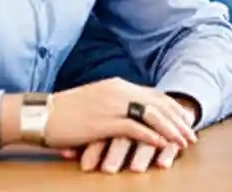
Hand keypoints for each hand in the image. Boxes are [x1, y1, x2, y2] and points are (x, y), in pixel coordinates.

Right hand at [57, 97, 198, 173]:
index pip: (154, 94)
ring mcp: (112, 105)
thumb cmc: (64, 112)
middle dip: (178, 120)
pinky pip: (135, 128)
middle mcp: (119, 91)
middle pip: (158, 103)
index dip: (172, 108)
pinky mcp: (104, 122)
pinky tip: (162, 145)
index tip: (185, 120)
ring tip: (183, 142)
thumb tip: (133, 117)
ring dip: (171, 129)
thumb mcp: (95, 101)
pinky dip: (152, 137)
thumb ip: (115, 104)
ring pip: (152, 115)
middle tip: (191, 134)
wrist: (39, 114)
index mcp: (118, 85)